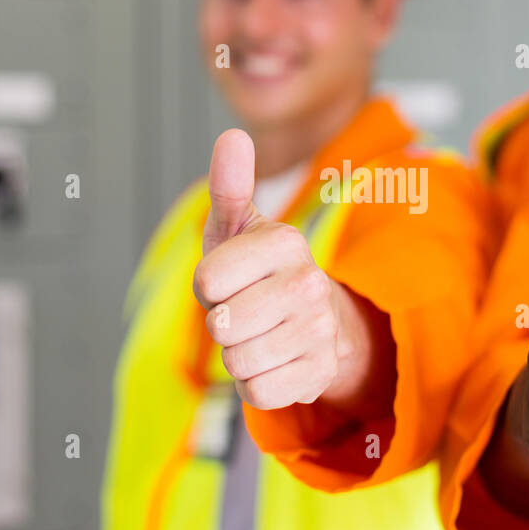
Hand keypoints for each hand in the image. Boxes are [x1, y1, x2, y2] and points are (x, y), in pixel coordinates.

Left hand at [192, 129, 346, 409]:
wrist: (319, 323)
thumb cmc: (262, 272)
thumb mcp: (239, 229)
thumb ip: (230, 185)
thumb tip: (232, 136)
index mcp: (286, 243)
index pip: (208, 281)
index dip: (209, 287)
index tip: (231, 280)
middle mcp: (309, 285)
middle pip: (222, 325)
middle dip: (223, 325)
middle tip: (245, 312)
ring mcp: (318, 332)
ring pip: (237, 361)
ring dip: (237, 356)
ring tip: (259, 336)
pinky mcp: (320, 374)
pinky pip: (258, 393)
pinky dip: (256, 385)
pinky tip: (274, 362)